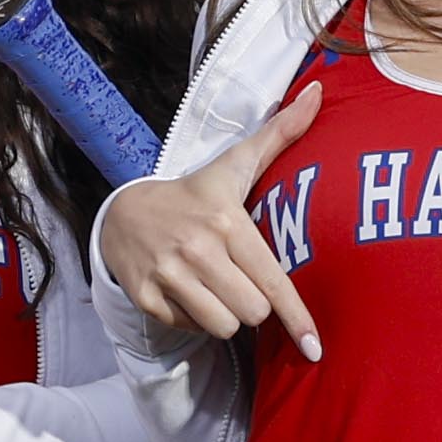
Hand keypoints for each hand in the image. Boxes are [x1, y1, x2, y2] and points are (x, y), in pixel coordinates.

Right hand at [103, 82, 325, 356]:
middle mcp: (196, 248)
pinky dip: (195, 318)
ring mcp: (168, 274)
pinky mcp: (146, 297)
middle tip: (239, 277)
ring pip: (225, 326)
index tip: (316, 349)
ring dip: (227, 315)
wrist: (124, 211)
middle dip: (254, 303)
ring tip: (216, 285)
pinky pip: (192, 329)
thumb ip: (281, 133)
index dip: (297, 318)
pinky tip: (188, 291)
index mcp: (225, 220)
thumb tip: (318, 92)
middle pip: (253, 312)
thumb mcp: (235, 163)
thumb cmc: (196, 193)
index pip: (272, 282)